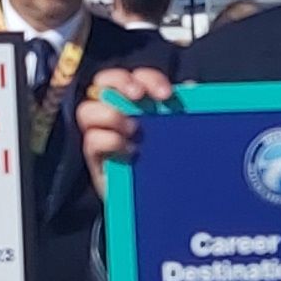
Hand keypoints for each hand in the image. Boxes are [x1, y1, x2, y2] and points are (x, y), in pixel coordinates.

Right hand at [74, 67, 174, 192]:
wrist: (159, 204)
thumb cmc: (167, 163)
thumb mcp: (179, 135)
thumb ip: (183, 111)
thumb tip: (192, 88)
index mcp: (137, 102)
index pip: (136, 76)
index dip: (148, 78)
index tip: (166, 94)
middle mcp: (115, 112)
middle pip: (104, 80)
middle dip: (121, 82)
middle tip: (138, 96)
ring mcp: (101, 134)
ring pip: (88, 110)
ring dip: (110, 114)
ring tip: (133, 129)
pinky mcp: (95, 158)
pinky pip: (91, 140)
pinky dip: (110, 141)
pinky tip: (130, 152)